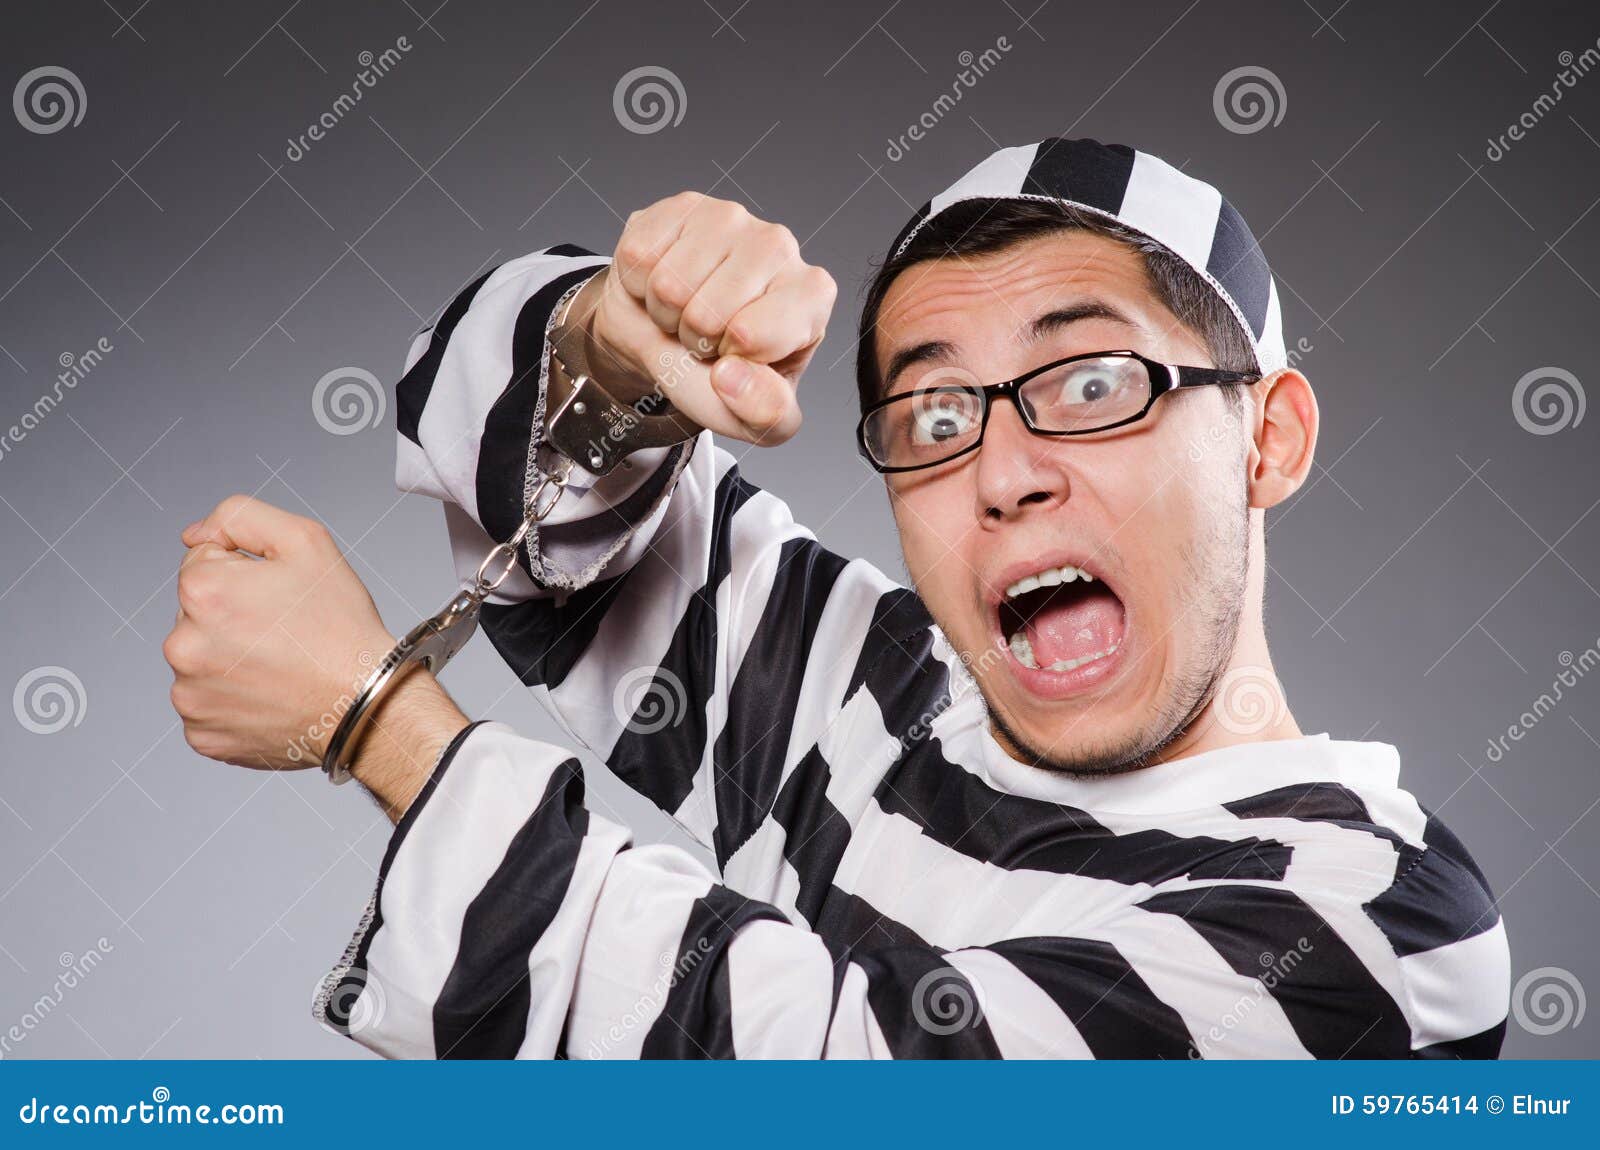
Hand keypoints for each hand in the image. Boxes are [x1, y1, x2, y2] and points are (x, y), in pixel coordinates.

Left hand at [163, 497, 460, 801]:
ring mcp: (190, 696)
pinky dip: (235, 700)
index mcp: (202, 591)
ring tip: (281, 666)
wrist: (365, 704)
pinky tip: (271, 695)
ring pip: (202, 660)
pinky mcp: (202, 733)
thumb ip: (240, 515)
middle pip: (197, 613)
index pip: (203, 563)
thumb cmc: (342, 628)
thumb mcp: (306, 540)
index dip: (246, 574)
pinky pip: (209, 705)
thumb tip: (196, 535)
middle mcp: (183, 645)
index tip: (278, 597)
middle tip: (285, 632)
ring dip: (232, 658)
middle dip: (234, 616)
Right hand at [570, 191, 836, 444]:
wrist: (671, 334)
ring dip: (665, 314)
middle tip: (703, 337)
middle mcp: (781, 246)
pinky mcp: (684, 205)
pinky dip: (639, 284)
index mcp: (812, 297)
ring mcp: (732, 218)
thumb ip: (765, 415)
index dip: (728, 363)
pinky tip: (661, 283)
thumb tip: (732, 376)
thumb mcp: (755, 415)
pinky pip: (640, 257)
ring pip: (668, 286)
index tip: (735, 359)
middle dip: (692, 341)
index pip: (754, 336)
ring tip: (683, 312)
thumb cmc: (722, 370)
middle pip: (706, 314)